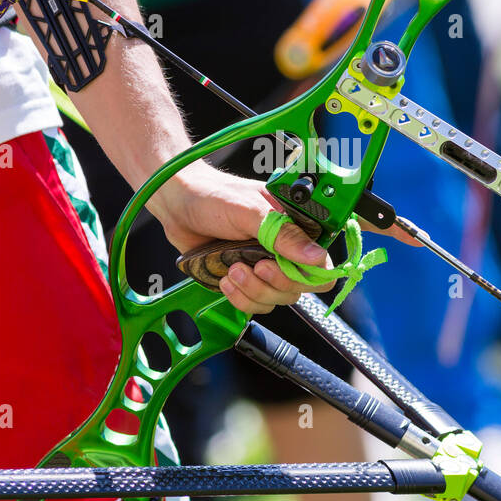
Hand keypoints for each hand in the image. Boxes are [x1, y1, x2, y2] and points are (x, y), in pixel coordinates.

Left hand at [151, 163, 336, 314]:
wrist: (178, 205)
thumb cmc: (214, 196)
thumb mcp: (251, 211)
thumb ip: (284, 235)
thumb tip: (316, 257)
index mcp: (296, 229)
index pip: (322, 265)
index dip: (311, 275)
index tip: (284, 267)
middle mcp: (285, 251)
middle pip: (299, 288)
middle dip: (274, 282)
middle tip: (255, 265)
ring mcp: (265, 267)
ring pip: (276, 299)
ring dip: (254, 290)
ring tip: (232, 269)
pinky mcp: (246, 280)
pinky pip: (254, 304)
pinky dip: (240, 298)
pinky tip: (225, 280)